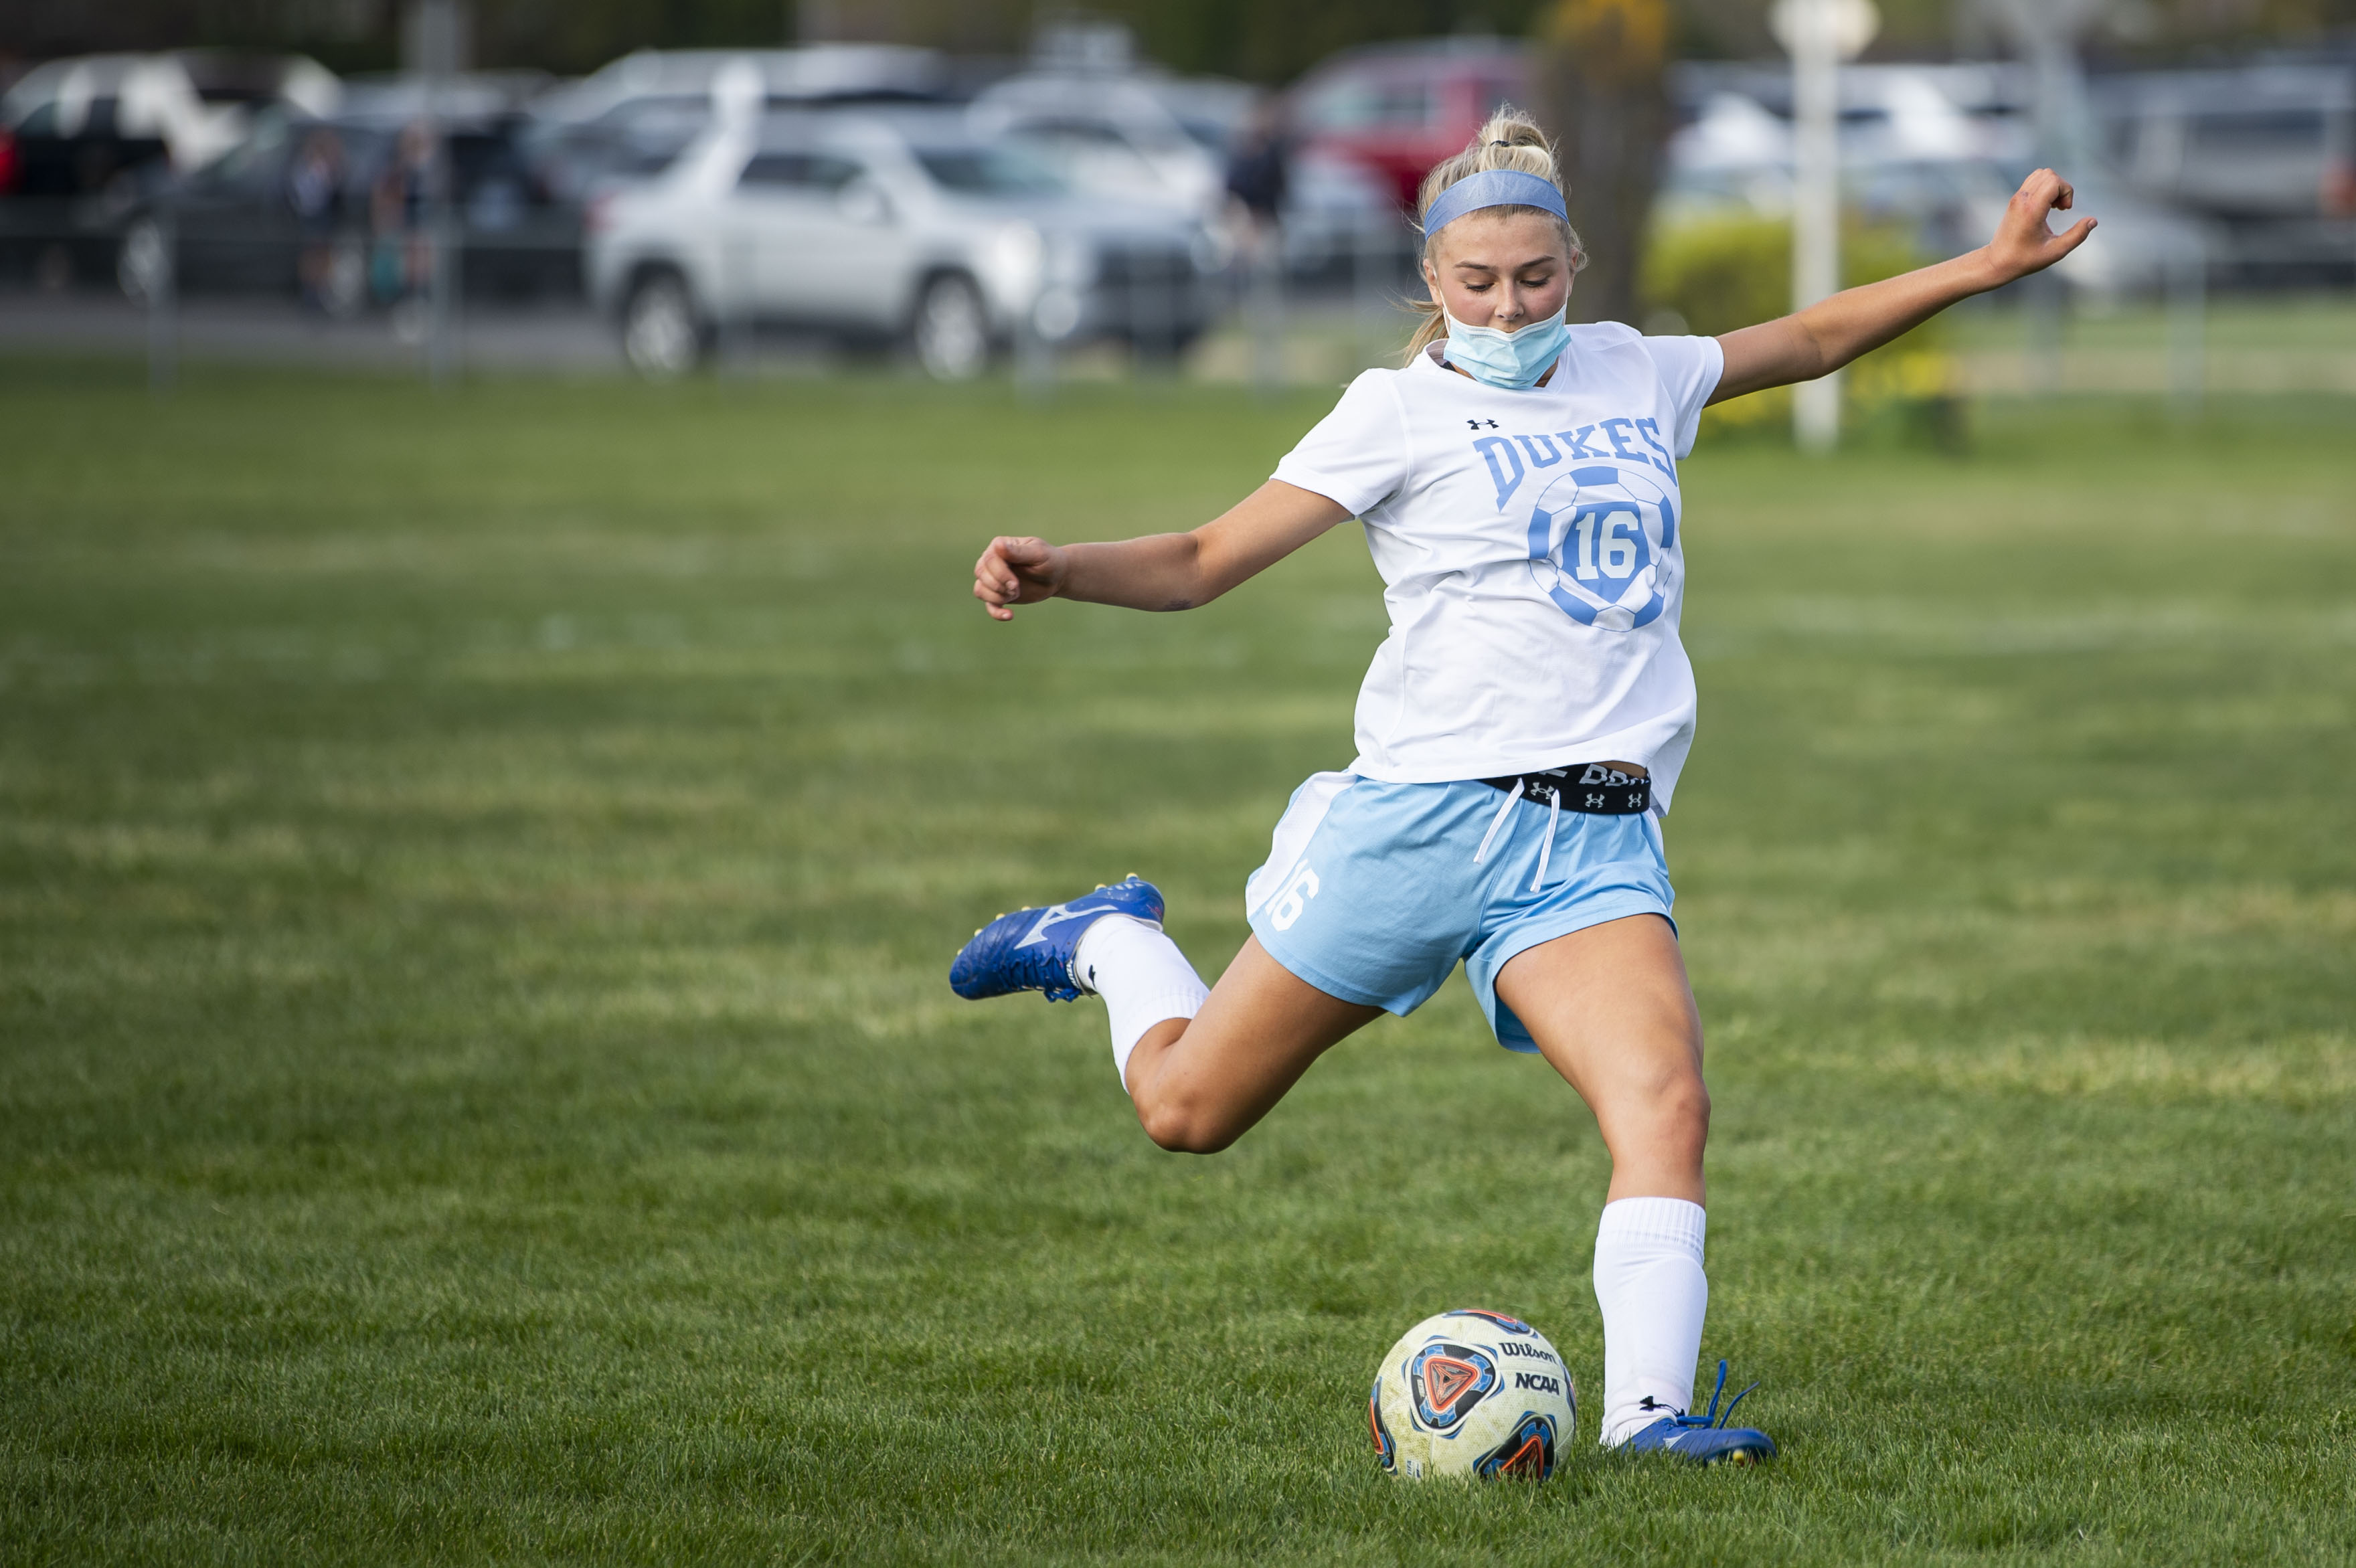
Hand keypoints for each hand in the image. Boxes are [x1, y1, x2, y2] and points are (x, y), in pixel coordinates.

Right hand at [973, 535, 1066, 620]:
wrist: (1057, 577)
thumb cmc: (1049, 561)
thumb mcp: (1038, 554)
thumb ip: (1018, 552)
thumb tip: (998, 545)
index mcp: (1000, 546)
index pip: (989, 559)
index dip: (1000, 574)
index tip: (1015, 583)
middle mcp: (992, 560)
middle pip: (980, 573)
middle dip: (998, 585)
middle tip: (1017, 589)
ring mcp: (993, 577)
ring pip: (980, 589)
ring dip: (997, 597)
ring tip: (1016, 594)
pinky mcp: (999, 594)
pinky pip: (988, 605)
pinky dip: (996, 613)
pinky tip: (1010, 615)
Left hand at [1983, 168, 2096, 285]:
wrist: (1998, 261)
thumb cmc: (2025, 259)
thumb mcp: (2055, 252)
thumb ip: (2077, 236)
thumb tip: (2093, 221)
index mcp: (2031, 209)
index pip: (2053, 181)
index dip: (2067, 191)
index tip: (2065, 209)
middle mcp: (2022, 199)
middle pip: (2049, 174)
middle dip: (2062, 187)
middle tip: (2061, 208)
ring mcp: (2017, 197)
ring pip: (2042, 174)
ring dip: (2054, 186)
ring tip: (2055, 206)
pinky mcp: (2015, 199)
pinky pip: (2034, 180)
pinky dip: (2045, 187)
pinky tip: (2047, 205)